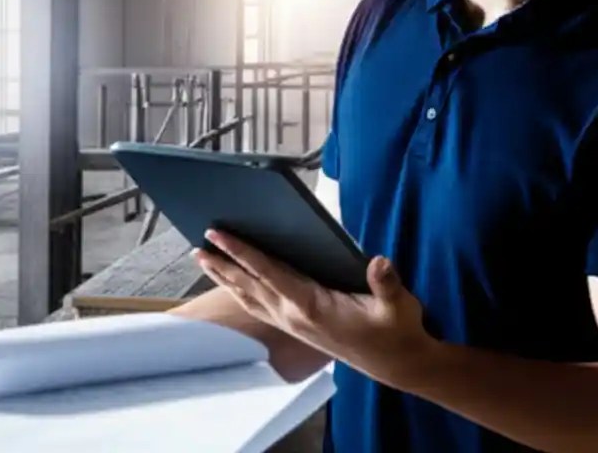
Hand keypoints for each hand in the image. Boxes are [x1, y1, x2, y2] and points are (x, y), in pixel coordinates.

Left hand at [194, 229, 435, 389]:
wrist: (397, 363)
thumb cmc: (397, 330)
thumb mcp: (399, 305)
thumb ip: (387, 283)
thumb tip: (378, 262)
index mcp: (312, 305)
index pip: (269, 273)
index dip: (243, 253)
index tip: (220, 235)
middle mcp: (295, 317)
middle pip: (250, 286)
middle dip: (224, 264)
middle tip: (199, 245)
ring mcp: (294, 325)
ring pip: (251, 298)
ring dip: (227, 279)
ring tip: (206, 261)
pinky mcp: (298, 329)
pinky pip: (261, 308)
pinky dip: (243, 293)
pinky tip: (237, 286)